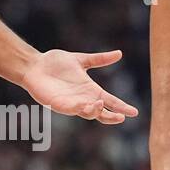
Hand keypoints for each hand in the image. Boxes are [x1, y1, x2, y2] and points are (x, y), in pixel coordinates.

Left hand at [19, 48, 137, 123]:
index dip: (122, 107)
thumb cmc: (55, 62)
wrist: (34, 64)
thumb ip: (99, 59)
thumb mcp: (80, 60)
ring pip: (88, 114)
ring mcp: (71, 103)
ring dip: (96, 111)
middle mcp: (83, 99)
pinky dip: (80, 109)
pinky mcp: (58, 105)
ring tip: (100, 104)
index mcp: (90, 89)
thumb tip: (119, 53)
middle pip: (101, 113)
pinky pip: (71, 110)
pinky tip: (85, 105)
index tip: (135, 112)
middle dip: (112, 116)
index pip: (110, 101)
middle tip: (122, 116)